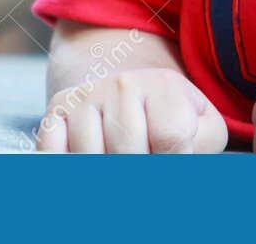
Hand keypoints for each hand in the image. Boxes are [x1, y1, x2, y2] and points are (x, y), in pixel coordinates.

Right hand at [37, 67, 227, 152]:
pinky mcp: (56, 110)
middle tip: (144, 166)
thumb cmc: (171, 121)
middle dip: (138, 171)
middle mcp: (123, 84)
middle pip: (127, 152)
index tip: (173, 164)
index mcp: (165, 86)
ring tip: (119, 161)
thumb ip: (202, 145)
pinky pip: (52, 152)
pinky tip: (92, 160)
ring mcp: (86, 95)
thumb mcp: (202, 128)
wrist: (130, 94)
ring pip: (89, 156)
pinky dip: (66, 167)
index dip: (173, 164)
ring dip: (104, 171)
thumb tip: (181, 161)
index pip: (170, 138)